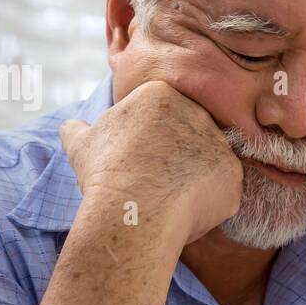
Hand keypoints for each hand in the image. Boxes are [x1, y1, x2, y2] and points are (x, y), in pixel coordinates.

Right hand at [59, 80, 242, 246]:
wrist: (134, 210)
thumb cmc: (106, 174)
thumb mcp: (82, 145)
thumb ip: (78, 130)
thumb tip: (71, 127)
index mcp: (161, 93)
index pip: (161, 114)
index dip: (147, 141)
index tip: (135, 159)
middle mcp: (198, 111)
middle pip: (187, 135)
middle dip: (172, 157)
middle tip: (151, 180)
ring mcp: (220, 144)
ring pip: (206, 163)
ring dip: (190, 180)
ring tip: (166, 198)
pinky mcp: (234, 176)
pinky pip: (222, 189)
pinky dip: (205, 203)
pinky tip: (184, 211)